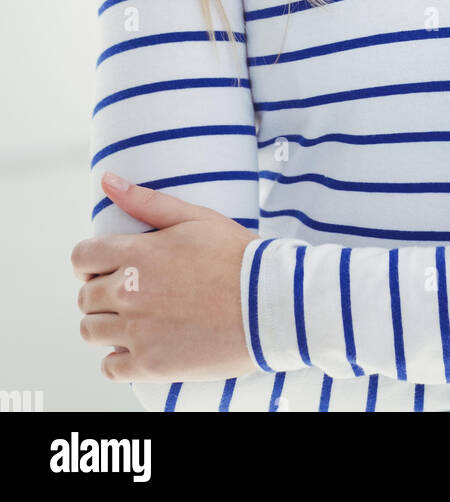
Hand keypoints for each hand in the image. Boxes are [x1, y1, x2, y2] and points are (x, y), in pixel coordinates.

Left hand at [71, 173, 259, 382]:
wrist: (270, 303)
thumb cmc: (237, 257)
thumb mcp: (196, 217)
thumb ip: (147, 201)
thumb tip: (108, 180)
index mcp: (138, 254)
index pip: (82, 258)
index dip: (90, 264)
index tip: (106, 269)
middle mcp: (130, 293)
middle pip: (84, 298)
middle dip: (100, 294)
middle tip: (130, 296)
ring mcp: (138, 332)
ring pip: (91, 332)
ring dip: (106, 326)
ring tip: (135, 322)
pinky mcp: (150, 364)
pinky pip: (109, 367)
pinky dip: (118, 359)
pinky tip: (141, 348)